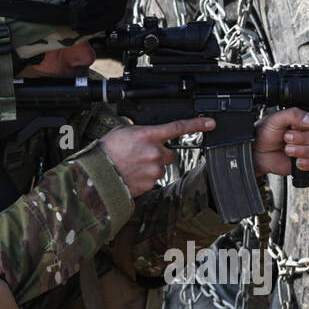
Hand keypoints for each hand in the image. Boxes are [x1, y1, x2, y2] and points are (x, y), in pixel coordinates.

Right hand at [100, 116, 215, 197]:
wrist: (98, 175)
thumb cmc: (106, 152)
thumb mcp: (122, 132)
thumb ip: (140, 132)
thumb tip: (145, 134)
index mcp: (149, 135)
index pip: (178, 128)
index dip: (197, 125)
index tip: (210, 124)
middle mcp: (155, 152)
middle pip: (171, 153)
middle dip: (161, 154)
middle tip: (143, 155)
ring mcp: (154, 169)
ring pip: (161, 168)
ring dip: (151, 167)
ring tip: (133, 166)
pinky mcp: (150, 184)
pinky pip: (153, 180)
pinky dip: (145, 179)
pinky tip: (132, 175)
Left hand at [253, 108, 308, 176]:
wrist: (258, 153)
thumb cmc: (266, 134)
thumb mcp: (276, 119)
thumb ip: (294, 114)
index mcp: (305, 120)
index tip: (299, 126)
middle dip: (303, 138)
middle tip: (287, 138)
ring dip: (304, 151)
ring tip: (288, 150)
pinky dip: (308, 163)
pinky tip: (297, 161)